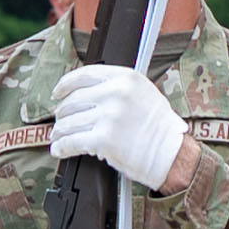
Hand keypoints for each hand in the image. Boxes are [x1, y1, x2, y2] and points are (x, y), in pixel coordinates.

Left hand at [47, 64, 188, 190]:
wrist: (171, 154)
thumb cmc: (160, 127)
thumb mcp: (143, 92)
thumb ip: (116, 86)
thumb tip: (86, 90)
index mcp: (125, 77)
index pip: (83, 75)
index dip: (65, 84)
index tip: (58, 92)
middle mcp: (115, 93)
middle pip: (73, 100)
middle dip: (62, 113)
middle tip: (60, 120)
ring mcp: (109, 116)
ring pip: (69, 121)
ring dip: (59, 131)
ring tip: (58, 136)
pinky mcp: (103, 139)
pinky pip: (72, 141)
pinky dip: (61, 147)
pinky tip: (59, 149)